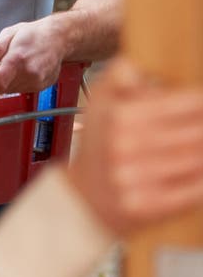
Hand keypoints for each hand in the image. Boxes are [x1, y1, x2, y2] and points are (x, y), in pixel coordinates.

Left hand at [0, 16, 63, 93]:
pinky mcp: (42, 86)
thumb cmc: (35, 33)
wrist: (59, 37)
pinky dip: (20, 82)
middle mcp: (29, 73)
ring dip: (10, 81)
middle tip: (2, 66)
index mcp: (18, 59)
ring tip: (16, 65)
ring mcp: (37, 81)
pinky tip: (26, 69)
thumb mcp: (9, 33)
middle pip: (4, 88)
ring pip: (14, 90)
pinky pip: (24, 89)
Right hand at [67, 58, 202, 235]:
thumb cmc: (100, 143)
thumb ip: (118, 74)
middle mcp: (124, 148)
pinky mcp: (146, 207)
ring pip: (196, 160)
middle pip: (191, 133)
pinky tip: (202, 168)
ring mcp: (135, 179)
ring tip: (202, 139)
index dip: (199, 101)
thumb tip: (136, 69)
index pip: (175, 104)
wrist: (85, 197)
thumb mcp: (100, 100)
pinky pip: (192, 191)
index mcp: (116, 117)